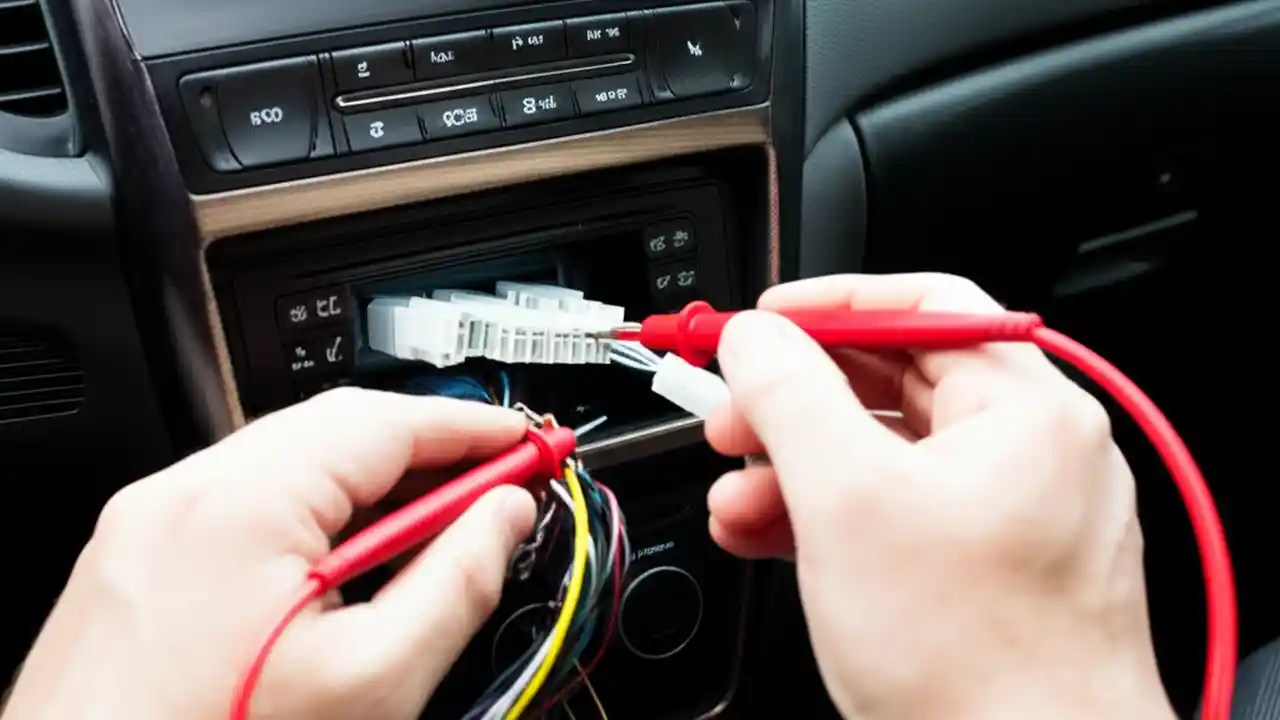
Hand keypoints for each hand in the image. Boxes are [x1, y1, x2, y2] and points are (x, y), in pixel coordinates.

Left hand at [2, 389, 535, 719]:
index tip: (529, 447)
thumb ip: (457, 583)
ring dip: (373, 486)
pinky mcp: (133, 563)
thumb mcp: (373, 681)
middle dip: (429, 454)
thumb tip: (504, 516)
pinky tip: (352, 564)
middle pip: (335, 432)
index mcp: (240, 504)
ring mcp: (147, 526)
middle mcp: (181, 494)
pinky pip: (246, 505)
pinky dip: (315, 516)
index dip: (474, 429)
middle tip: (498, 488)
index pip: (385, 421)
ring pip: (290, 466)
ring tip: (434, 535)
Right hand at [704, 274, 1173, 718]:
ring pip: (888, 457)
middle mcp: (1034, 453)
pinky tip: (768, 537)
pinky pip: (900, 514)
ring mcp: (1015, 516)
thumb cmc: (976, 668)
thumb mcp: (847, 503)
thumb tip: (755, 337)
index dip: (828, 305)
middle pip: (895, 383)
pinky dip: (831, 518)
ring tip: (736, 498)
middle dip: (795, 401)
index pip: (923, 306)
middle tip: (731, 414)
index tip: (760, 321)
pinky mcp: (989, 571)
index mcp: (1028, 411)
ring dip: (798, 469)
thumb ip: (790, 396)